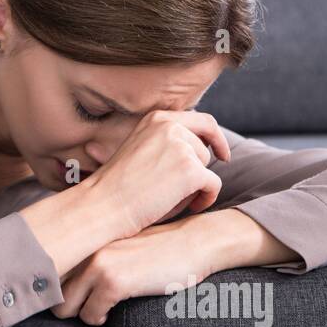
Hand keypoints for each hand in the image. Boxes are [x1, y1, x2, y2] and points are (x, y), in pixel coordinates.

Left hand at [52, 209, 302, 325]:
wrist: (196, 243)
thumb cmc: (159, 248)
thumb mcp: (120, 244)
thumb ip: (93, 256)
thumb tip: (65, 283)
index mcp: (85, 237)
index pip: (50, 270)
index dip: (55, 289)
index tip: (65, 297)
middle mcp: (85, 248)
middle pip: (53, 292)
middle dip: (67, 306)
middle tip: (87, 308)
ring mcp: (98, 263)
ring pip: (66, 307)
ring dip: (83, 314)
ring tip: (101, 310)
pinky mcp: (114, 281)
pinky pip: (90, 315)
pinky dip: (98, 319)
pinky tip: (112, 313)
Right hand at [77, 110, 230, 241]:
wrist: (103, 204)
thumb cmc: (119, 185)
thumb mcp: (140, 148)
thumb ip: (166, 142)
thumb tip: (203, 146)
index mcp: (157, 119)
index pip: (203, 120)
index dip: (216, 138)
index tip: (222, 154)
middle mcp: (170, 126)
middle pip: (205, 148)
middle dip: (197, 170)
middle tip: (181, 190)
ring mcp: (181, 147)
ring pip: (207, 167)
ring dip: (197, 185)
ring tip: (170, 198)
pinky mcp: (191, 170)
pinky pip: (213, 185)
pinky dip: (206, 199)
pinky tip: (190, 207)